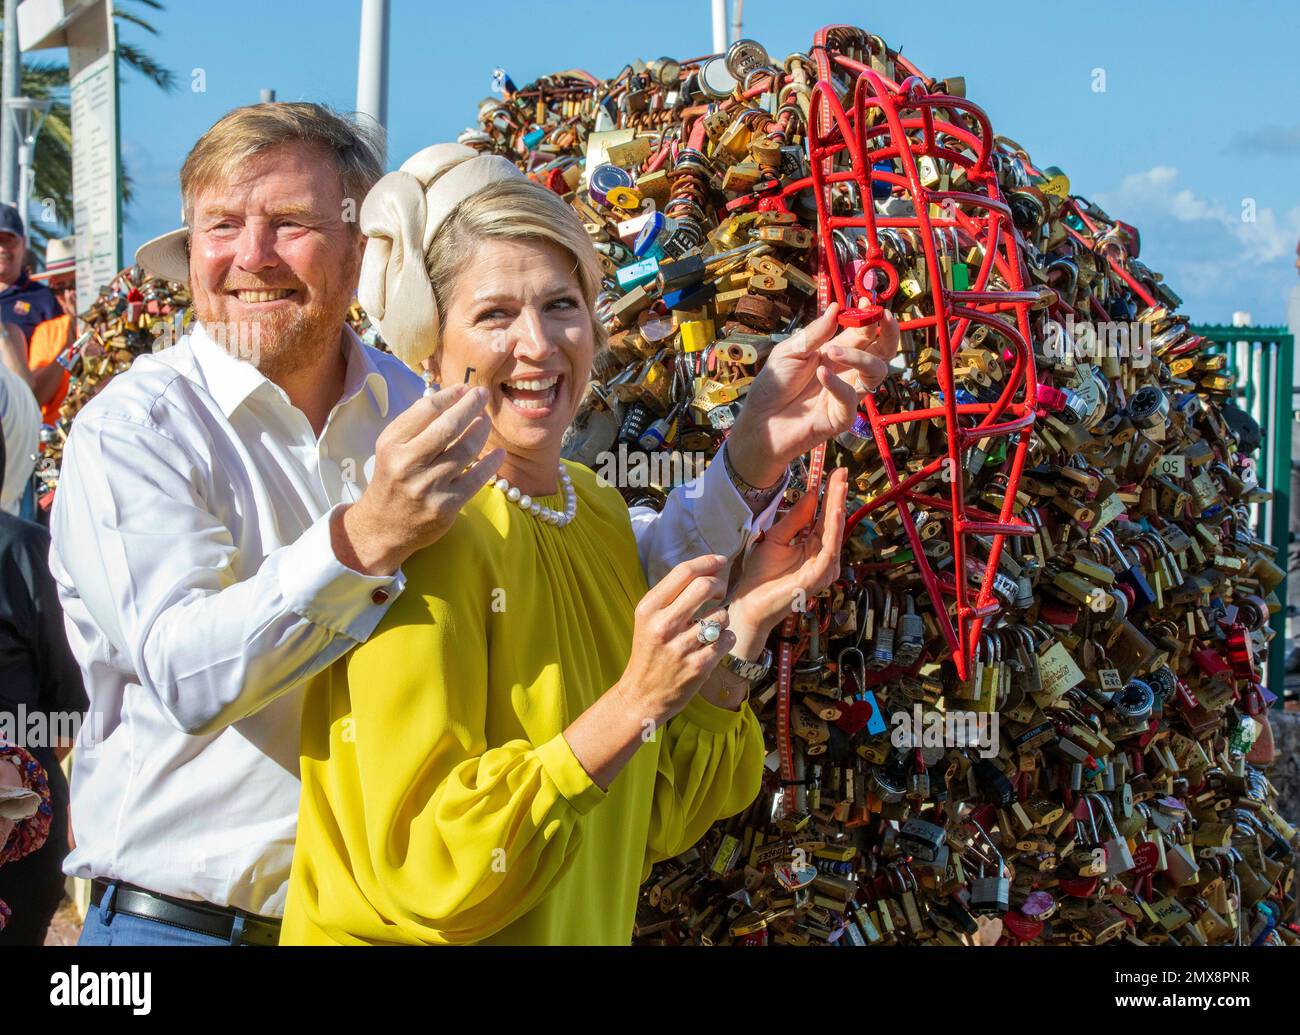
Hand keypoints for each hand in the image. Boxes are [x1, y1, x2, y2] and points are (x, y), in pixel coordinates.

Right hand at [333, 384, 504, 575]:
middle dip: (470, 406)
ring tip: (486, 421)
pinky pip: (476, 478)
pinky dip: (491, 463)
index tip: (464, 388)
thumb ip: (415, 425)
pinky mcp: (446, 505)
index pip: (426, 410)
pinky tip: (498, 452)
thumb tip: (450, 397)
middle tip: (482, 395)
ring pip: (465, 450)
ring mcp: (428, 486)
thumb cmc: (392, 479)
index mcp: (392, 445)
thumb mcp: (391, 449)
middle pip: (448, 427)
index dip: (449, 395)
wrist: (383, 527)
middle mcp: (408, 464)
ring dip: (481, 431)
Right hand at [615, 555, 736, 725]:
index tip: (720, 561)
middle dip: (719, 585)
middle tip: (719, 593)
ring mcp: (680, 648)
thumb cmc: (650, 651)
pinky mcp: (697, 667)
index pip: (683, 572)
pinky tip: (714, 644)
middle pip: (704, 587)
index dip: (707, 562)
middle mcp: (662, 625)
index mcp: (648, 608)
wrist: (642, 696)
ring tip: (711, 627)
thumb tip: (709, 568)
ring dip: (722, 618)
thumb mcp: (649, 619)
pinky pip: (726, 639)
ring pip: (720, 615)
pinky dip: (726, 639)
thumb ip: (673, 595)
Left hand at [727, 303, 898, 486]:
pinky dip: (838, 384)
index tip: (869, 303)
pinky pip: (851, 399)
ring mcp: (846, 394)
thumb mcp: (788, 352)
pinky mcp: (840, 417)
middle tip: (881, 318)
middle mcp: (846, 372)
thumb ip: (814, 333)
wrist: (758, 421)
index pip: (864, 333)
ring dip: (860, 357)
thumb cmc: (773, 386)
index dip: (871, 318)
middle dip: (888, 334)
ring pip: (876, 373)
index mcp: (836, 352)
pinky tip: (821, 374)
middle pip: (882, 352)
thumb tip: (836, 307)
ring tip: (832, 352)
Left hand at [727, 466, 849, 649]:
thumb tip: (811, 494)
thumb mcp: (776, 538)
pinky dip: (832, 528)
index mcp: (813, 548)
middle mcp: (823, 558)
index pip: (824, 517)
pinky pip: (829, 549)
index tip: (833, 472)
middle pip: (833, 522)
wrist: (748, 603)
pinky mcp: (818, 576)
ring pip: (834, 533)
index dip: (830, 495)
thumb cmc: (761, 576)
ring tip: (840, 485)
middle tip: (842, 472)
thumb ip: (795, 518)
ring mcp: (823, 568)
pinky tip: (833, 511)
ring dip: (837, 507)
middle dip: (838, 496)